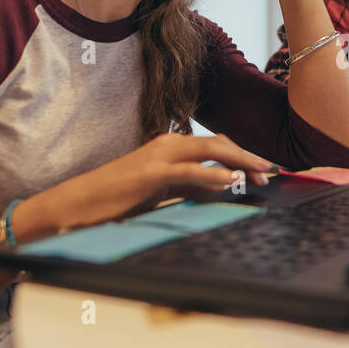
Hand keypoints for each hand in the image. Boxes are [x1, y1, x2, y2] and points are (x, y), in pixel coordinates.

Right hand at [25, 133, 272, 235]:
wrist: (77, 204)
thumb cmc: (117, 199)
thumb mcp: (161, 190)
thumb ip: (188, 185)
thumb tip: (220, 187)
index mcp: (170, 146)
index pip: (215, 145)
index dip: (242, 155)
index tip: (264, 169)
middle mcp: (167, 144)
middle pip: (218, 144)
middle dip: (248, 156)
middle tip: (271, 172)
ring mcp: (158, 156)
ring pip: (209, 151)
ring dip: (239, 162)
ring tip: (262, 174)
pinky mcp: (150, 174)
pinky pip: (188, 171)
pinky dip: (213, 174)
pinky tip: (232, 181)